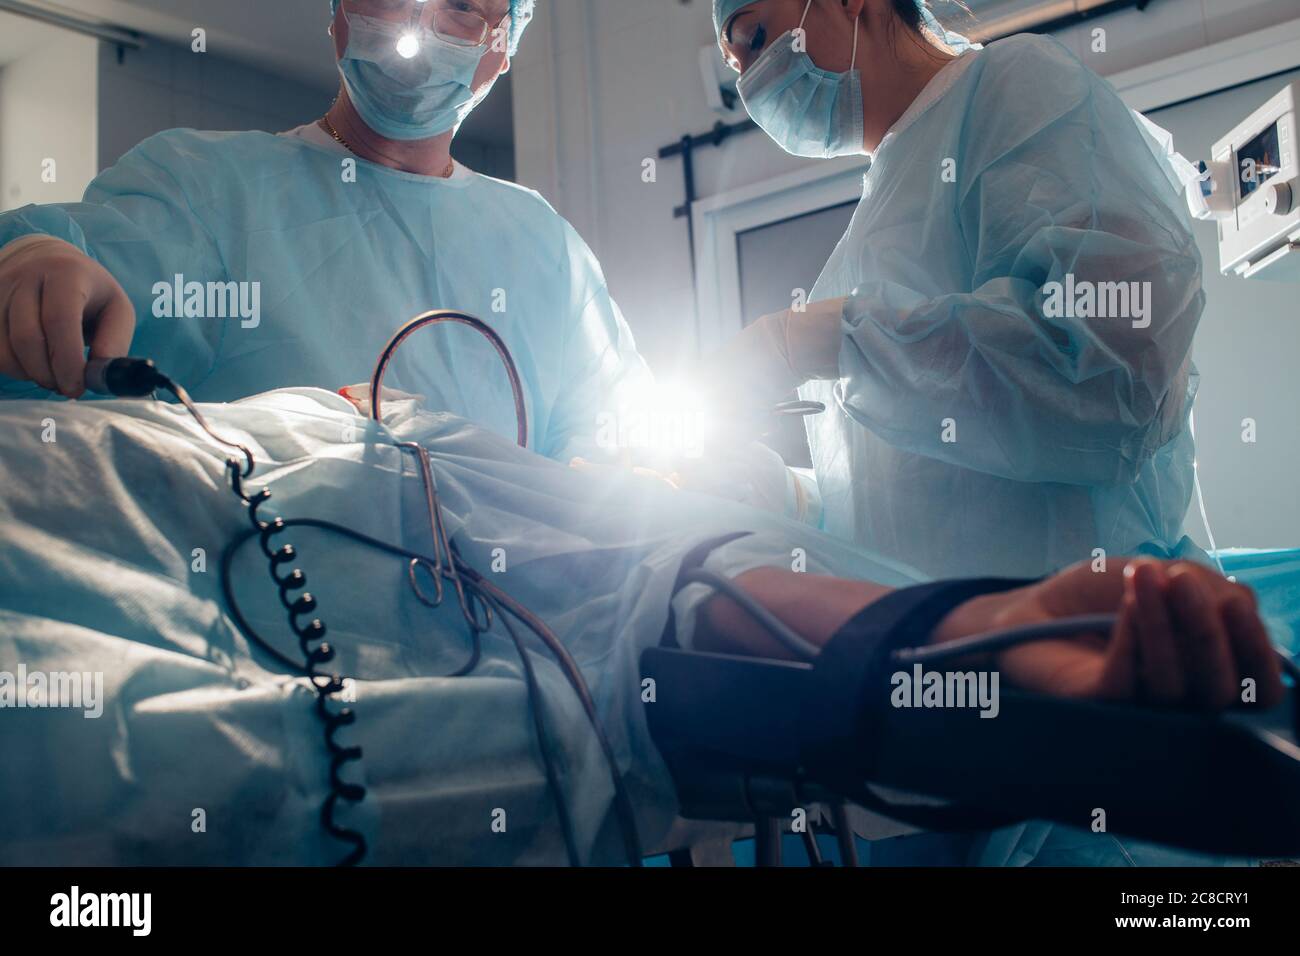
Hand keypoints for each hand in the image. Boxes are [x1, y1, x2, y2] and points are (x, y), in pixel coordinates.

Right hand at [0, 237, 134, 396]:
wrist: (47, 260)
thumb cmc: (90, 292)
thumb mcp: (117, 309)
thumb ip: (115, 341)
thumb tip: (98, 376)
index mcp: (67, 273)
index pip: (59, 320)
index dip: (67, 361)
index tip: (77, 388)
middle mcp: (27, 276)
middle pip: (27, 337)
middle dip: (47, 374)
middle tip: (66, 388)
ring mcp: (0, 288)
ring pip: (4, 347)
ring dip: (29, 373)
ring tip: (52, 376)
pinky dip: (12, 367)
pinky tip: (32, 366)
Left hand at [947, 559, 1284, 709]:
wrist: (1034, 602)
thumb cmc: (1103, 595)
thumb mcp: (1167, 579)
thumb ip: (1213, 594)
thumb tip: (1237, 607)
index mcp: (1206, 674)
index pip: (1258, 689)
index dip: (1258, 653)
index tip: (1238, 603)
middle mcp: (1179, 700)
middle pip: (1218, 688)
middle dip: (1206, 629)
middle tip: (1181, 577)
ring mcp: (1135, 707)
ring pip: (1172, 687)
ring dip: (1162, 622)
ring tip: (1143, 573)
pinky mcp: (1091, 706)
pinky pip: (1123, 686)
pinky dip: (1131, 639)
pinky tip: (1127, 601)